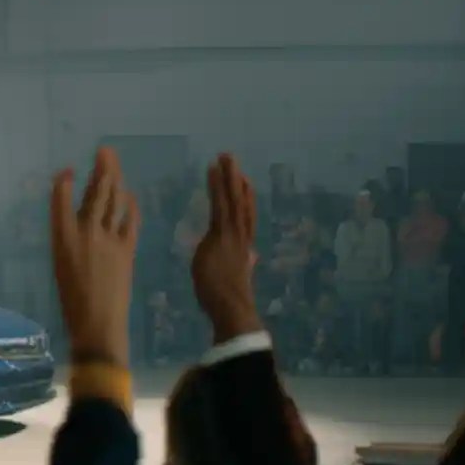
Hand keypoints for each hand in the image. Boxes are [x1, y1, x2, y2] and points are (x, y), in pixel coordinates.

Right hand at [51, 147, 139, 366]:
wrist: (97, 324)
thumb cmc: (72, 302)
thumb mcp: (61, 268)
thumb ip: (69, 242)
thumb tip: (78, 223)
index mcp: (61, 238)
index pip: (61, 200)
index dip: (65, 182)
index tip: (68, 170)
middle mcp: (85, 232)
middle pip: (95, 192)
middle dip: (101, 169)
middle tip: (105, 151)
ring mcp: (108, 238)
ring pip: (113, 200)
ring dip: (115, 179)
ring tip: (114, 164)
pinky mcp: (127, 248)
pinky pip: (130, 219)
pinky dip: (130, 205)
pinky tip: (130, 196)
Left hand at [193, 154, 264, 342]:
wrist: (231, 307)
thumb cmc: (228, 300)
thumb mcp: (237, 277)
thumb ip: (245, 264)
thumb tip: (252, 258)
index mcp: (243, 247)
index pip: (245, 218)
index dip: (246, 198)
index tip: (244, 181)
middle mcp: (241, 237)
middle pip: (241, 203)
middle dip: (237, 180)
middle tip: (232, 158)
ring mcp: (232, 234)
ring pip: (233, 199)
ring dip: (228, 176)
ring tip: (224, 156)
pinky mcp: (221, 235)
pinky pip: (220, 205)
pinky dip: (217, 187)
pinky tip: (212, 171)